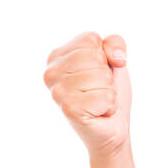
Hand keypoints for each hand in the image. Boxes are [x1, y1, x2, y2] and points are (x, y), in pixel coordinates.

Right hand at [43, 32, 131, 158]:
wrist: (112, 128)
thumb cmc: (107, 92)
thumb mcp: (113, 60)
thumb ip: (115, 43)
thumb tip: (117, 58)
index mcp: (56, 56)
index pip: (90, 39)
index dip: (105, 56)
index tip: (99, 72)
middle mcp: (50, 73)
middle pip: (95, 56)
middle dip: (107, 75)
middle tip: (98, 90)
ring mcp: (57, 92)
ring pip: (101, 76)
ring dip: (109, 91)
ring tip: (98, 101)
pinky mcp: (69, 109)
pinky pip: (105, 95)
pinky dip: (109, 105)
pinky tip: (99, 112)